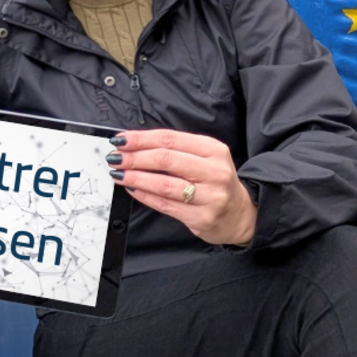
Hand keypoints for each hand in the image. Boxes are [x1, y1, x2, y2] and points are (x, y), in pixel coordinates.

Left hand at [110, 129, 255, 245]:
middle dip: (135, 158)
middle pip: (166, 160)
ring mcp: (209, 196)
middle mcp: (214, 172)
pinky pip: (165, 205)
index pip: (170, 139)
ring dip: (136, 178)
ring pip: (164, 184)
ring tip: (119, 173)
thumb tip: (136, 145)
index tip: (121, 140)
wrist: (240, 214)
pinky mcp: (201, 217)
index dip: (142, 139)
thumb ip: (176, 149)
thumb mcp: (205, 157)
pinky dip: (145, 196)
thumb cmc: (216, 181)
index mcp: (213, 150)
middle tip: (116, 157)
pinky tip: (133, 189)